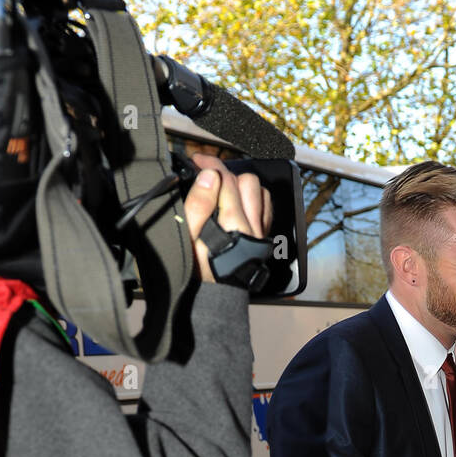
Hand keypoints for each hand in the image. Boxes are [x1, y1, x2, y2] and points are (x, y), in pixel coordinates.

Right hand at [183, 153, 272, 283]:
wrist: (216, 296)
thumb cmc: (199, 269)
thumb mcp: (188, 237)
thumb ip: (199, 204)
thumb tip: (210, 176)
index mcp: (234, 222)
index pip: (226, 179)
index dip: (210, 164)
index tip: (197, 160)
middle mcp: (253, 226)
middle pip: (247, 182)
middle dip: (226, 174)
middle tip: (208, 175)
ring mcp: (261, 233)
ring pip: (261, 194)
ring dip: (243, 186)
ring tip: (224, 189)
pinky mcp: (263, 239)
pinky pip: (266, 210)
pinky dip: (255, 200)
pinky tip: (241, 201)